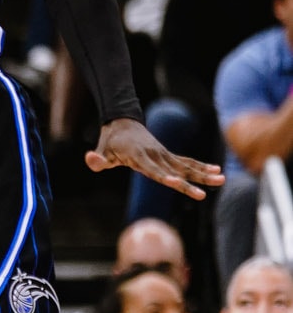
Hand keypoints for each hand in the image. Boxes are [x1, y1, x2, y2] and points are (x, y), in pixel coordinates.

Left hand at [86, 119, 223, 201]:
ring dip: (204, 173)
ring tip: (222, 179)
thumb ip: (97, 158)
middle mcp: (155, 155)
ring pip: (186, 165)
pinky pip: (186, 161)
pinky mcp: (168, 155)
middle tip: (207, 190)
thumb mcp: (102, 149)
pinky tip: (216, 171)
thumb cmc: (111, 140)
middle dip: (192, 180)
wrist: (123, 122)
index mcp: (139, 156)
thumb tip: (90, 159)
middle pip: (176, 169)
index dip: (164, 176)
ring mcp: (163, 154)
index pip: (153, 169)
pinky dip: (201, 166)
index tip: (176, 182)